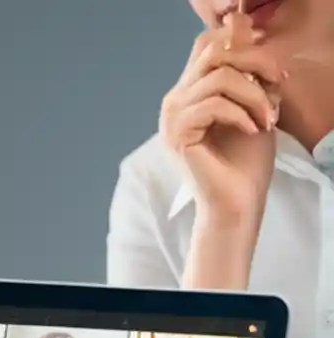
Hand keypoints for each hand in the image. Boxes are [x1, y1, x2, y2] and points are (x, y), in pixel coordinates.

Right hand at [160, 12, 284, 226]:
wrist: (236, 200)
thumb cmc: (245, 160)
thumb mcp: (253, 104)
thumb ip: (246, 71)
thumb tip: (242, 26)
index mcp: (190, 92)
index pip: (206, 46)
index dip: (240, 43)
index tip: (272, 72)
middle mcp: (175, 100)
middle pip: (213, 53)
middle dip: (254, 63)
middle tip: (276, 85)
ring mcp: (172, 117)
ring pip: (217, 78)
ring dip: (253, 96)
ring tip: (265, 118)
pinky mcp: (177, 134)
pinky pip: (212, 105)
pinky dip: (240, 114)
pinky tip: (252, 130)